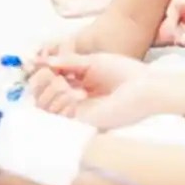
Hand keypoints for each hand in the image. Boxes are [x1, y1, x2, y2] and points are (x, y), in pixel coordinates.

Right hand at [30, 52, 153, 129]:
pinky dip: (61, 104)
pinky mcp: (82, 124)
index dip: (41, 72)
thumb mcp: (92, 61)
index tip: (44, 63)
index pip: (46, 81)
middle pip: (39, 95)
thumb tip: (42, 60)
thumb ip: (67, 62)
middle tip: (57, 77)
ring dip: (51, 93)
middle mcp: (73, 98)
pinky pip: (57, 118)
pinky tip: (77, 96)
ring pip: (44, 108)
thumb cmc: (124, 73)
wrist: (144, 88)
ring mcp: (76, 112)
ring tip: (69, 87)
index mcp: (76, 82)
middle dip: (42, 82)